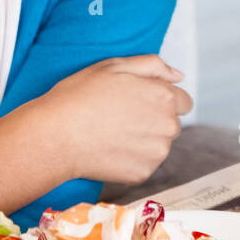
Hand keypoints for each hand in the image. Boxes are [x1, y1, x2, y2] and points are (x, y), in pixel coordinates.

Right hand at [38, 54, 191, 183]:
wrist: (56, 137)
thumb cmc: (80, 96)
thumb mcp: (115, 66)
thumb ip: (153, 66)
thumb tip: (178, 76)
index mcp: (165, 97)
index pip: (183, 101)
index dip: (161, 99)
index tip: (138, 101)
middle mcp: (168, 127)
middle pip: (171, 123)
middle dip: (154, 119)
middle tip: (120, 116)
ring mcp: (156, 153)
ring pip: (159, 144)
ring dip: (144, 139)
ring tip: (112, 132)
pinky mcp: (142, 174)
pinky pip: (144, 163)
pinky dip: (131, 158)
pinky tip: (109, 149)